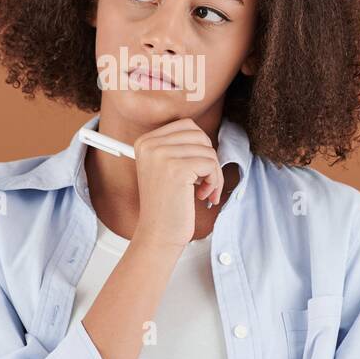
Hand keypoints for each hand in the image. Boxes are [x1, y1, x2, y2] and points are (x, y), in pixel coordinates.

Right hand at [132, 117, 224, 249]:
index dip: (199, 147)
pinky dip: (214, 181)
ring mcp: (162, 156)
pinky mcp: (178, 169)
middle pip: (199, 135)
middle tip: (203, 180)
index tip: (197, 168)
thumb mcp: (164, 168)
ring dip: (213, 173)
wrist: (158, 233)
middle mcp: (150, 145)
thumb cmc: (166, 204)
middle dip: (208, 158)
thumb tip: (202, 134)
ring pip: (208, 150)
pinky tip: (203, 195)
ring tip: (203, 190)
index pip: (186, 125)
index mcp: (145, 142)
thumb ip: (177, 147)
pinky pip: (211, 164)